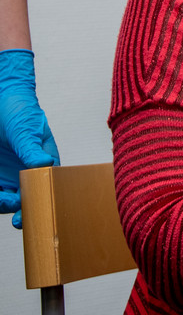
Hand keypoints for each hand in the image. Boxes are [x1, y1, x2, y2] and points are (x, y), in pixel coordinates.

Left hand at [0, 49, 60, 228]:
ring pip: (7, 198)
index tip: (27, 212)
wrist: (1, 99)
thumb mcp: (27, 129)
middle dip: (19, 210)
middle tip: (14, 215)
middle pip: (26, 198)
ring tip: (0, 200)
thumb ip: (32, 148)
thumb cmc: (21, 111)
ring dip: (3, 204)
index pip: (45, 186)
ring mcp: (8, 174)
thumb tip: (45, 163)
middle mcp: (27, 172)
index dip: (38, 202)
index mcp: (44, 162)